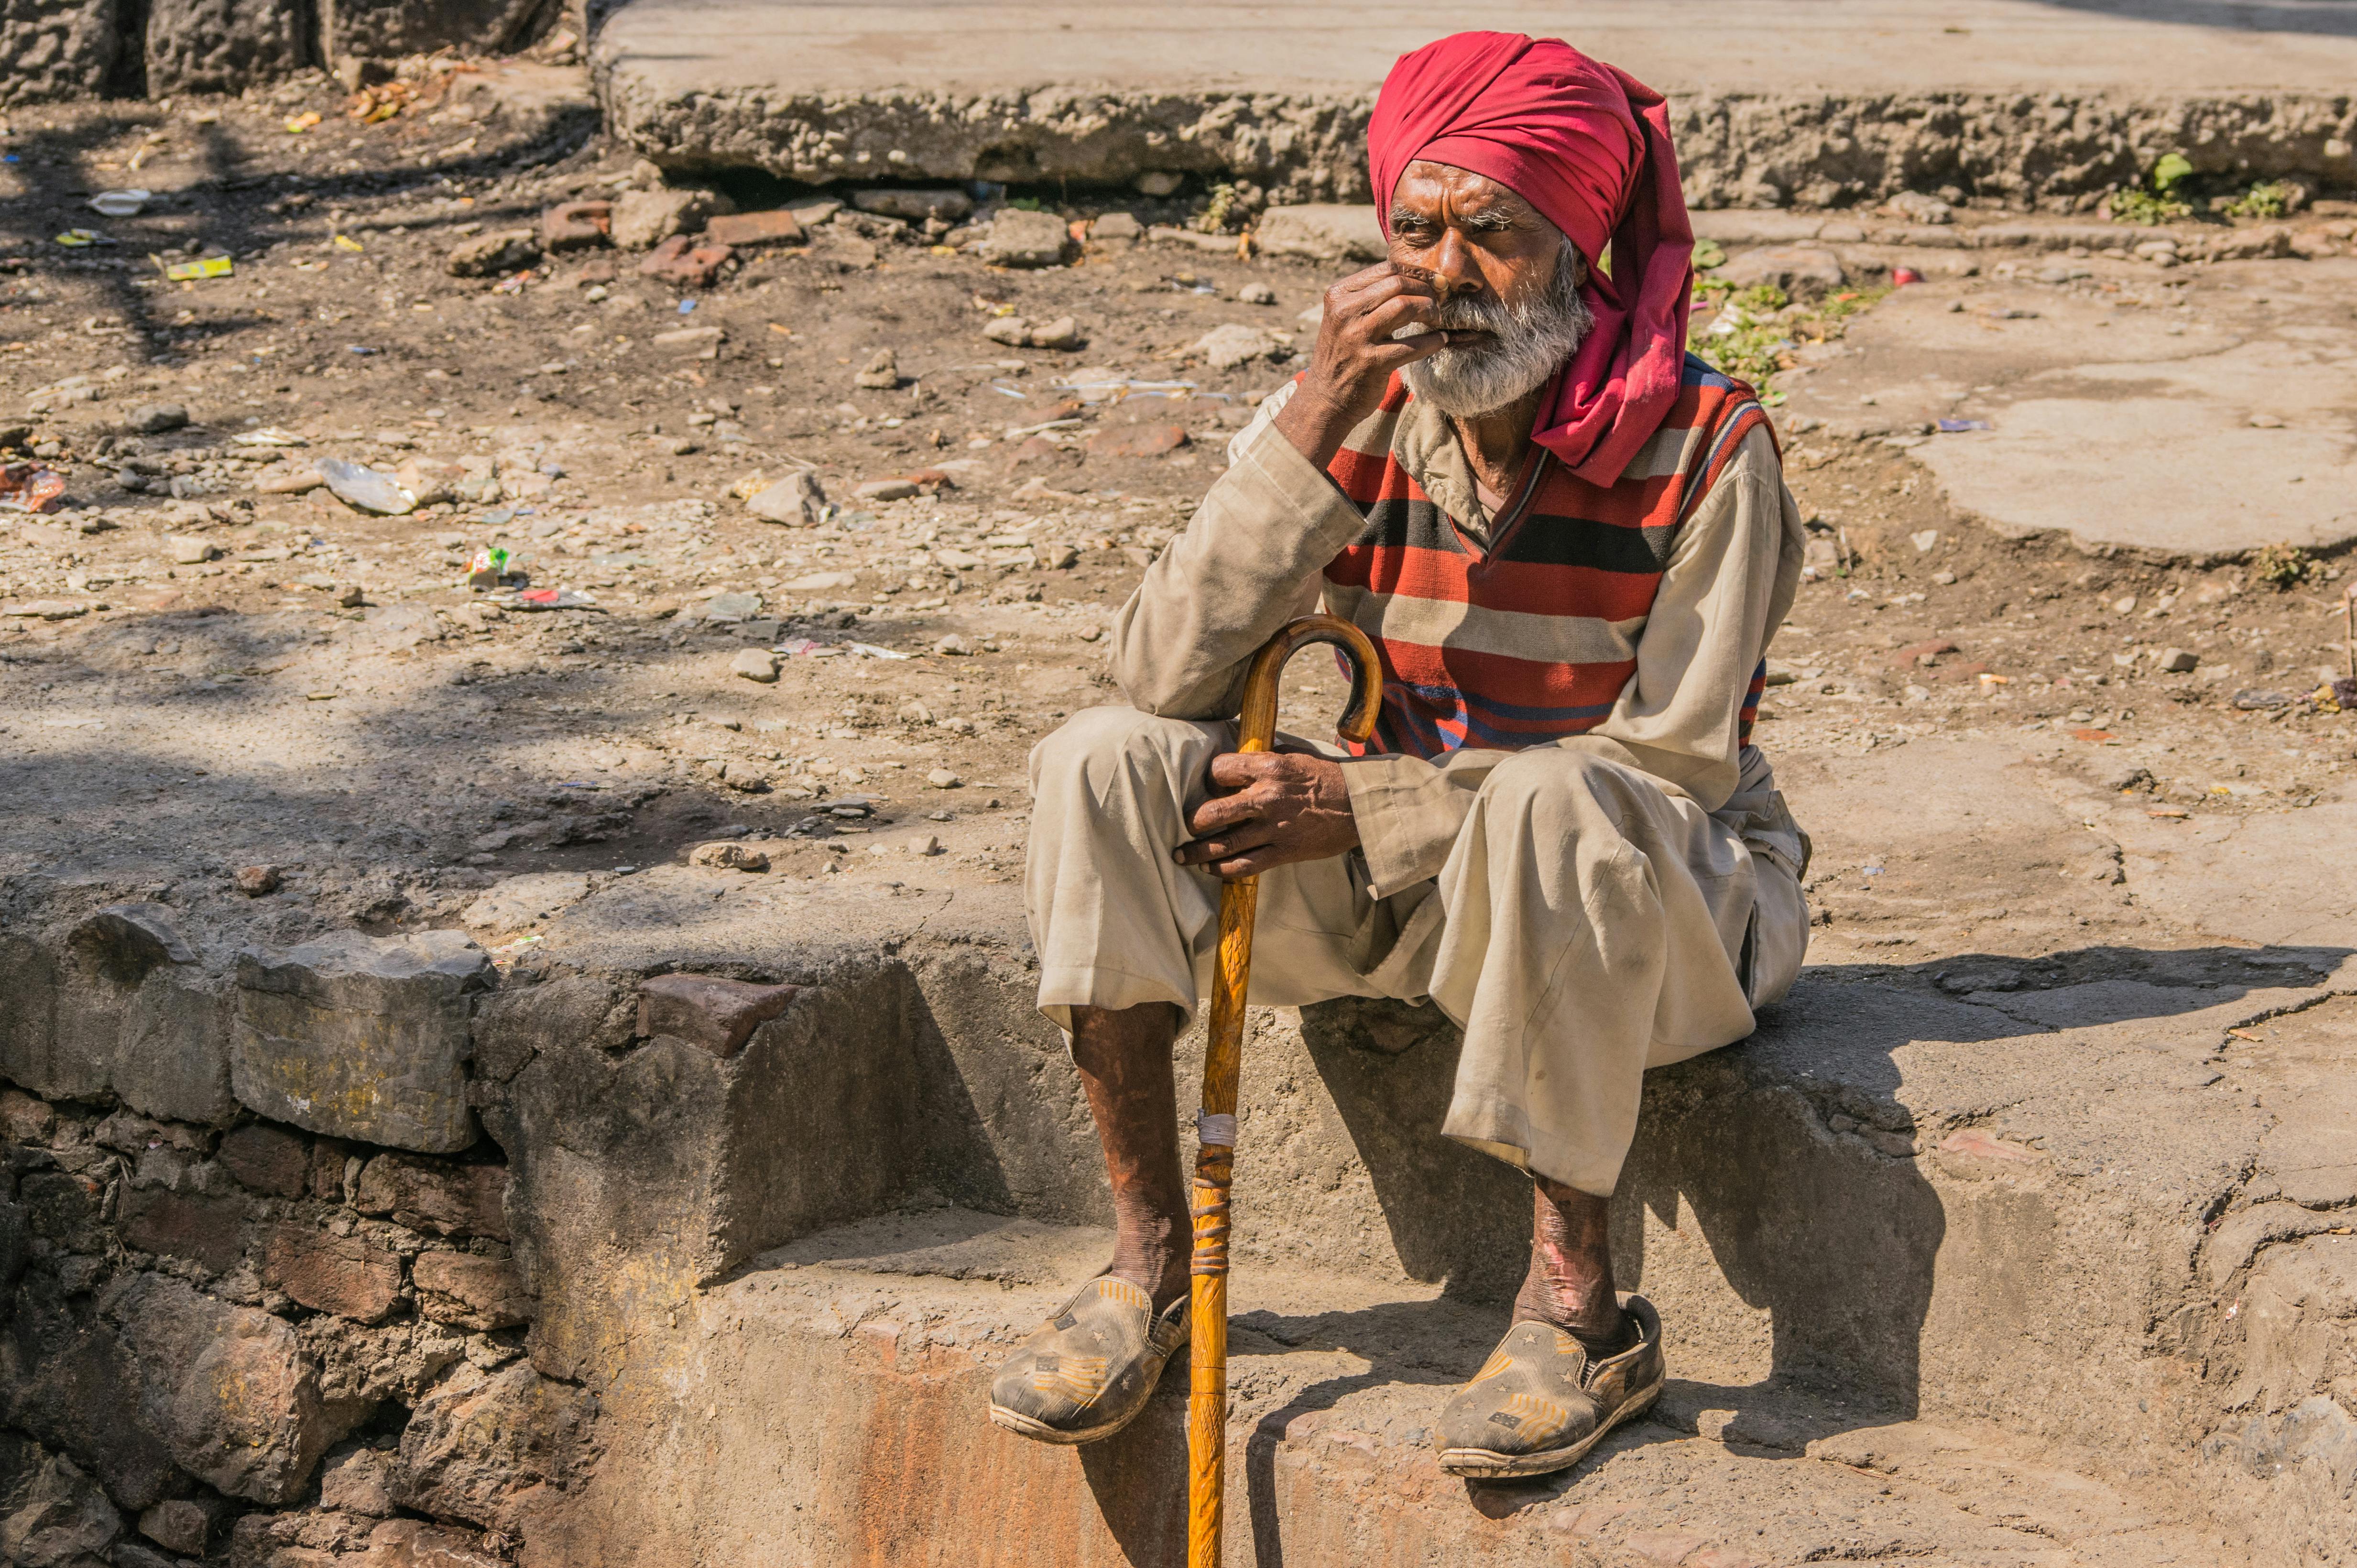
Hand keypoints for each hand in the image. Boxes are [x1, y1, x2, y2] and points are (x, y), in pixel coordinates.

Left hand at [1175, 751, 1358, 879]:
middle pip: (1212, 812)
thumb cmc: (1325, 777)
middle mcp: (1267, 797)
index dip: (1209, 778)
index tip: (1209, 786)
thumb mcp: (1293, 756)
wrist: (1359, 806)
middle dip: (1193, 822)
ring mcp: (1274, 827)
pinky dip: (1222, 870)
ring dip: (1197, 853)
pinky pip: (1245, 865)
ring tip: (1181, 856)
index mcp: (1268, 768)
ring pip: (1224, 844)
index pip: (1219, 770)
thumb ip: (1263, 757)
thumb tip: (1235, 754)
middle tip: (1186, 826)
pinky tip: (1210, 869)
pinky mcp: (1283, 851)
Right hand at [1273, 262, 1450, 467]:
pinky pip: (1412, 345)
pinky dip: (1433, 341)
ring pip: (1405, 306)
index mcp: (1339, 295)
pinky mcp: (1371, 363)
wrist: (1324, 399)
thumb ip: (1370, 297)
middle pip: (1398, 283)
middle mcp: (1344, 312)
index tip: (1432, 283)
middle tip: (1438, 302)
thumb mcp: (1345, 318)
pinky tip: (1441, 340)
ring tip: (1436, 319)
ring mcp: (1356, 337)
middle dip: (1426, 290)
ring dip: (1429, 310)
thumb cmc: (1343, 355)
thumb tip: (1415, 278)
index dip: (1417, 274)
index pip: (1386, 269)